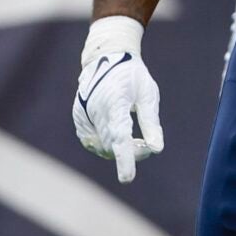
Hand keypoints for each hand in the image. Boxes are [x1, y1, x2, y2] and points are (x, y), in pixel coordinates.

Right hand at [74, 16, 162, 181]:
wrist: (105, 57)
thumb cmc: (132, 75)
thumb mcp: (148, 94)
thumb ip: (151, 123)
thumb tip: (156, 148)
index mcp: (115, 103)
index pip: (120, 138)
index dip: (125, 159)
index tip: (127, 179)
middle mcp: (95, 111)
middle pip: (111, 145)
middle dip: (131, 153)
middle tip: (146, 146)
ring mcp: (83, 115)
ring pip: (100, 146)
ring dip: (117, 150)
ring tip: (135, 140)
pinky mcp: (78, 118)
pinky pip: (91, 141)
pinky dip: (105, 145)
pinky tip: (118, 137)